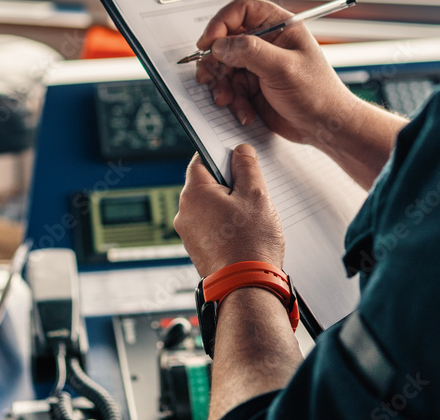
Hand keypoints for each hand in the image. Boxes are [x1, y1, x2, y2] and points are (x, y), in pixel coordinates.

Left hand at [173, 145, 284, 277]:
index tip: (237, 157)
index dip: (221, 154)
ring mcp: (188, 233)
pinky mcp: (197, 249)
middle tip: (252, 193)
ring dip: (229, 206)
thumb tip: (240, 152)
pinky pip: (210, 226)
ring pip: (209, 207)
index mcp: (193, 194)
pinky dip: (225, 225)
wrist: (246, 287)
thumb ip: (247, 167)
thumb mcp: (256, 194)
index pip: (201, 160)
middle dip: (229, 184)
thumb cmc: (251, 243)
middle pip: (206, 184)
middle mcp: (184, 212)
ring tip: (251, 219)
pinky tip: (244, 234)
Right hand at [195, 0, 359, 149]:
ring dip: (222, 85)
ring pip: (223, 67)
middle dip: (216, 62)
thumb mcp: (283, 68)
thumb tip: (220, 45)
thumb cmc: (317, 93)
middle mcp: (265, 43)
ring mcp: (257, 65)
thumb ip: (249, 52)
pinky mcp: (252, 86)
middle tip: (211, 77)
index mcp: (279, 26)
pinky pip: (229, 88)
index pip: (240, 10)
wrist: (324, 126)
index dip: (220, 23)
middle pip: (225, 41)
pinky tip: (244, 110)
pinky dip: (231, 100)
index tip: (209, 43)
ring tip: (228, 99)